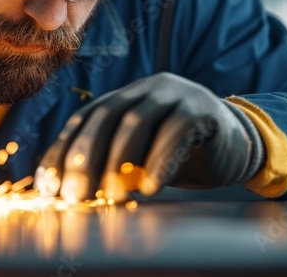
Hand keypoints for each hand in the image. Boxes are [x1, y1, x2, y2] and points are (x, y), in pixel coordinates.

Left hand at [34, 72, 262, 202]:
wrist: (239, 145)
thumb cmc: (182, 155)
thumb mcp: (141, 159)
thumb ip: (111, 165)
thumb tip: (68, 194)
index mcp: (125, 98)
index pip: (83, 119)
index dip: (62, 151)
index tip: (48, 186)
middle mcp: (146, 89)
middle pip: (105, 117)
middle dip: (84, 158)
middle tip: (74, 195)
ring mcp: (176, 94)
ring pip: (137, 121)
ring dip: (119, 162)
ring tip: (111, 196)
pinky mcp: (203, 109)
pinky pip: (176, 131)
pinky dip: (159, 161)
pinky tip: (150, 188)